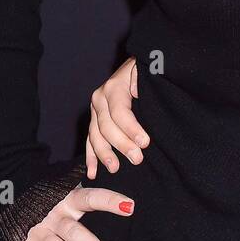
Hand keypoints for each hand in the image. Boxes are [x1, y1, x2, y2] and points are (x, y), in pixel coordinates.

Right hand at [7, 184, 136, 240]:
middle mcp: (49, 215)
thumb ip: (86, 196)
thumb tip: (125, 203)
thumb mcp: (63, 188)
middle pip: (75, 233)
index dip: (109, 200)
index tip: (130, 207)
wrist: (1, 189)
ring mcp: (33, 233)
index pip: (89, 197)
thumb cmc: (44, 194)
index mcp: (65, 198)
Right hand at [85, 56, 149, 177]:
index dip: (131, 128)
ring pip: (96, 135)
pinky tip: (93, 173)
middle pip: (107, 125)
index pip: (120, 111)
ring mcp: (96, 110)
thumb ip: (142, 81)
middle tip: (137, 159)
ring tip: (115, 169)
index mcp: (113, 87)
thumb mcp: (148, 71)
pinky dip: (91, 157)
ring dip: (104, 154)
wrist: (140, 67)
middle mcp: (100, 98)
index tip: (145, 142)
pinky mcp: (95, 121)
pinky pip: (91, 140)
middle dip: (121, 144)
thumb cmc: (147, 72)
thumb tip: (136, 93)